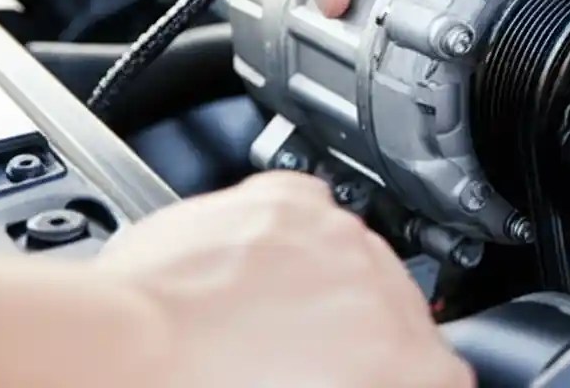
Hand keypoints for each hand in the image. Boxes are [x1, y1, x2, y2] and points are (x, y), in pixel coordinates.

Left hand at [96, 171, 472, 387]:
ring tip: (272, 317)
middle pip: (403, 310)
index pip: (445, 369)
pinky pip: (311, 206)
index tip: (390, 379)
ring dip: (331, 284)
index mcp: (396, 354)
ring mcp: (331, 234)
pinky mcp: (281, 199)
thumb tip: (352, 369)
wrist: (124, 356)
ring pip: (359, 257)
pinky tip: (265, 262)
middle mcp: (376, 284)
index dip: (416, 377)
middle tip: (314, 363)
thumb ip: (359, 376)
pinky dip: (295, 233)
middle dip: (366, 336)